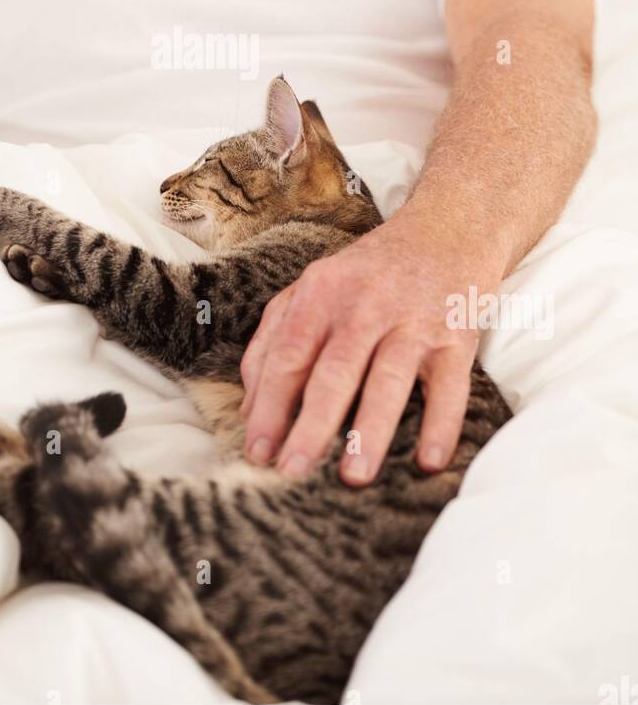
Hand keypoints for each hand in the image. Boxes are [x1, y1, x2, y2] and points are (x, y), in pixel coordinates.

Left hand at [239, 210, 502, 485]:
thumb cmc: (369, 271)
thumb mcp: (314, 287)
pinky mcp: (457, 336)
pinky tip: (427, 462)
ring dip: (371, 431)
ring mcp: (413, 320)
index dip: (269, 404)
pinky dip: (441, 425)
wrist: (448, 228)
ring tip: (353, 476)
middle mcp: (365, 305)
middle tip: (293, 472)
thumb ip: (275, 338)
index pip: (288, 354)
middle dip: (311, 425)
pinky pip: (450, 387)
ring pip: (388, 380)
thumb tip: (248, 406)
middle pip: (334, 371)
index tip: (257, 450)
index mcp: (322, 293)